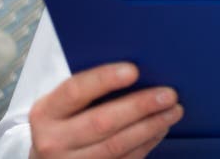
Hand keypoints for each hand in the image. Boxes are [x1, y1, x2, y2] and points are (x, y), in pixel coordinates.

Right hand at [28, 62, 183, 157]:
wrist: (50, 156)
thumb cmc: (66, 120)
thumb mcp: (65, 104)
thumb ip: (91, 88)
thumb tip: (138, 70)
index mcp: (46, 112)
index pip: (75, 91)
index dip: (105, 79)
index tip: (134, 70)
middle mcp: (53, 140)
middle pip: (101, 122)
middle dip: (140, 106)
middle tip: (169, 94)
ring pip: (116, 145)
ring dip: (151, 126)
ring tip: (173, 111)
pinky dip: (146, 143)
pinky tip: (161, 129)